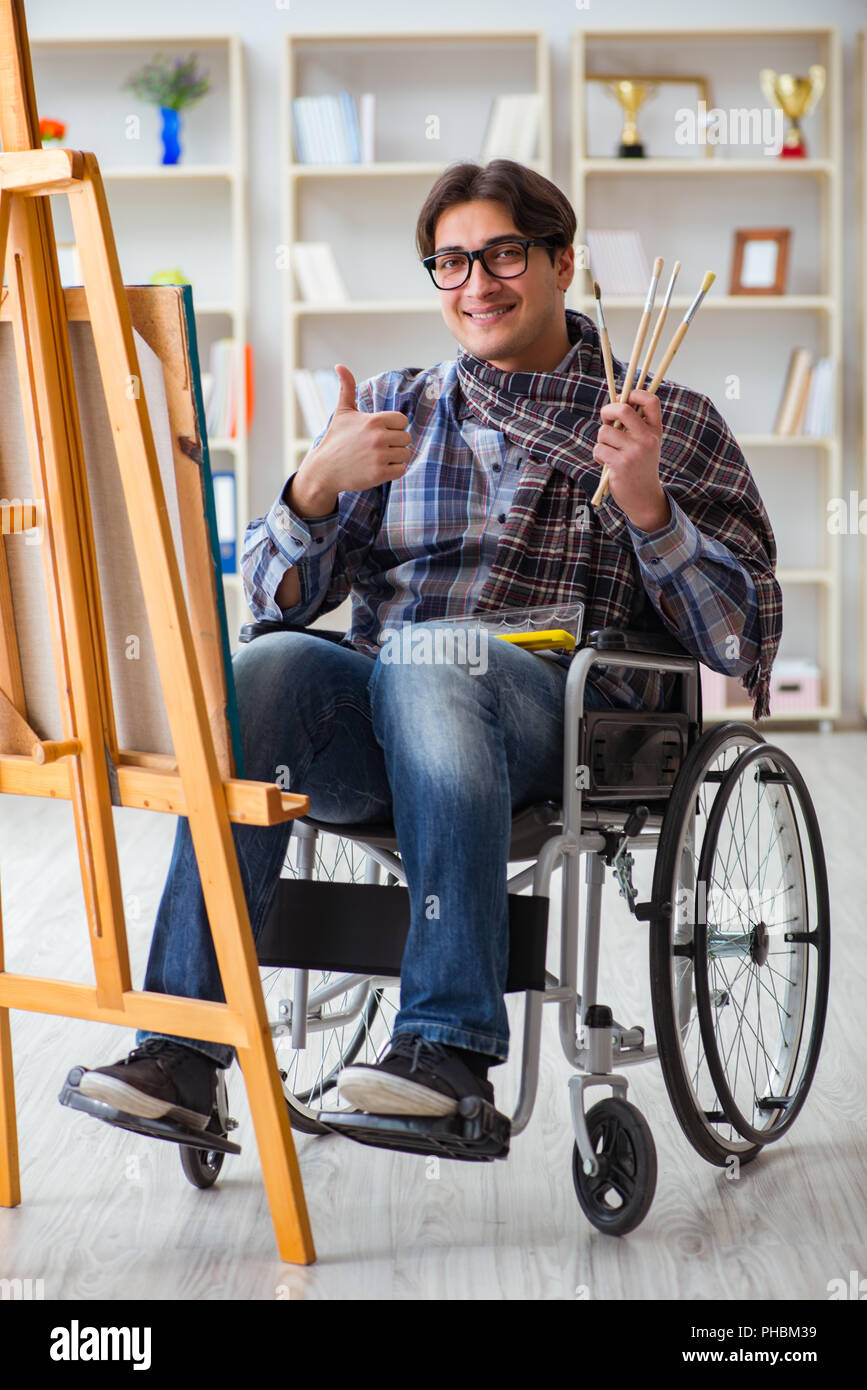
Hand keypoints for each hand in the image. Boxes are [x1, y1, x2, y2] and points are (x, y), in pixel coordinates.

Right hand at [293, 364, 413, 513]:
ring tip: (377, 458)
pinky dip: (393, 471)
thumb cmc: (335, 439)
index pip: (402, 421)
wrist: (324, 470)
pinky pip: (401, 470)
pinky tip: (378, 468)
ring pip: (405, 455)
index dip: (394, 427)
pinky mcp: (379, 474)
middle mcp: (378, 437)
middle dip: (395, 444)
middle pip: (406, 438)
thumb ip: (347, 388)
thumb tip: (340, 365)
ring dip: (394, 458)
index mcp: (374, 420)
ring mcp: (379, 456)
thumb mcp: (342, 413)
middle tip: (377, 448)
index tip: (380, 433)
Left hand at [592, 388, 669, 531]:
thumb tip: (615, 401)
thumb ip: (634, 424)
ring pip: (605, 431)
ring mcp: (634, 451)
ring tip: (609, 452)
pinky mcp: (620, 464)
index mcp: (655, 431)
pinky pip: (599, 449)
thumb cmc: (640, 467)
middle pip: (623, 409)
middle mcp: (647, 439)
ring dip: (601, 441)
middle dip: (607, 411)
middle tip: (606, 420)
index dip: (634, 393)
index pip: (651, 401)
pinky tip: (607, 464)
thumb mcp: (645, 444)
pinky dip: (598, 455)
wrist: (644, 498)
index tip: (622, 398)